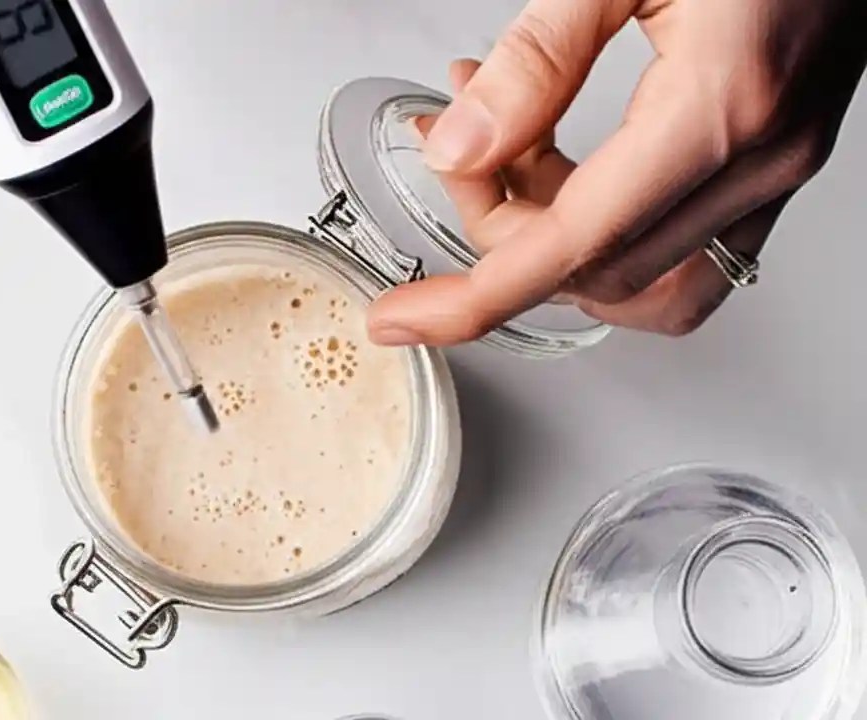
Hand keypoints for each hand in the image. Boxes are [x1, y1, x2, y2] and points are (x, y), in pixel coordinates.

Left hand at [368, 0, 865, 345]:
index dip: (475, 296)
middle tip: (456, 152)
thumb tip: (460, 146)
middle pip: (599, 271)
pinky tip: (562, 167)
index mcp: (724, 104)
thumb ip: (537, 57)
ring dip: (555, 245)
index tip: (405, 319)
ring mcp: (778, 168)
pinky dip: (604, 233)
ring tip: (506, 154)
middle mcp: (763, 156)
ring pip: (645, 282)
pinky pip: (683, 251)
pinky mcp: (777, 160)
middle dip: (501, 234)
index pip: (575, 245)